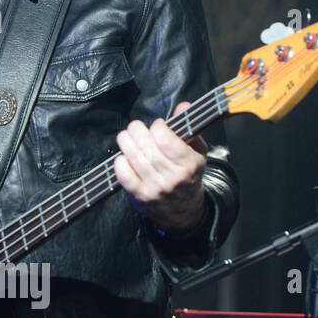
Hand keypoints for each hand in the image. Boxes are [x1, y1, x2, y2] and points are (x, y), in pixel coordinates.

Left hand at [113, 101, 207, 232]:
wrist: (184, 211)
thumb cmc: (188, 175)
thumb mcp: (196, 151)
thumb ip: (189, 127)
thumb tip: (182, 106)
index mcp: (189, 164)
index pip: (167, 140)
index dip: (158, 127)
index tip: (157, 125)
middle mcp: (173, 178)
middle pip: (148, 148)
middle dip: (137, 131)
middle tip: (135, 127)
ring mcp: (156, 188)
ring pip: (135, 159)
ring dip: (126, 143)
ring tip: (125, 136)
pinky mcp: (141, 197)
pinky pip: (125, 177)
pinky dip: (120, 163)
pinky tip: (123, 156)